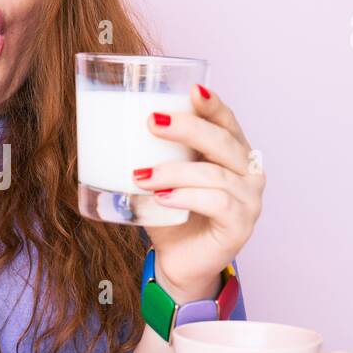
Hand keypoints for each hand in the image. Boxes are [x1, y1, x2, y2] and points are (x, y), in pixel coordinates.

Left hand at [130, 84, 264, 301]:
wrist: (178, 261)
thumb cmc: (170, 214)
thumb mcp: (159, 176)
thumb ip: (149, 152)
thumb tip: (103, 124)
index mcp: (231, 152)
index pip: (226, 120)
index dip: (212, 104)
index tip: (190, 91)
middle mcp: (247, 171)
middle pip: (223, 141)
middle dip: (188, 128)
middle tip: (152, 123)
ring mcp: (250, 199)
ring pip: (216, 174)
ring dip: (175, 171)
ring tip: (141, 175)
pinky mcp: (241, 226)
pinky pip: (219, 203)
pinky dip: (188, 197)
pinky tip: (163, 199)